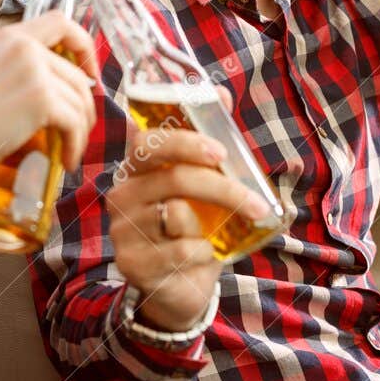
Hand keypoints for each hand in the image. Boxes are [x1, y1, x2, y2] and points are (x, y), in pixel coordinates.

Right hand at [0, 11, 98, 176]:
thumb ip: (26, 68)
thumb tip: (75, 83)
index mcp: (11, 37)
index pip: (61, 21)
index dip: (83, 44)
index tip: (89, 71)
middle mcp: (24, 47)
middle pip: (78, 74)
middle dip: (85, 105)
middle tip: (80, 128)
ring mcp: (34, 71)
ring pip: (80, 100)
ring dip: (81, 129)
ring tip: (71, 148)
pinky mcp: (41, 99)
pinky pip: (75, 122)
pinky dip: (76, 144)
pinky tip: (67, 159)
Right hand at [107, 127, 270, 332]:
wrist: (177, 289)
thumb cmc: (192, 229)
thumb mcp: (203, 187)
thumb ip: (208, 143)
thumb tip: (219, 91)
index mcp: (137, 169)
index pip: (148, 143)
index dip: (184, 143)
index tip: (221, 152)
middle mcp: (122, 194)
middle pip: (174, 179)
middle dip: (223, 188)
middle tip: (257, 203)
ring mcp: (123, 230)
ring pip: (179, 215)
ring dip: (218, 224)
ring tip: (229, 232)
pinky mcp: (132, 263)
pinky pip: (180, 250)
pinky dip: (204, 253)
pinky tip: (205, 256)